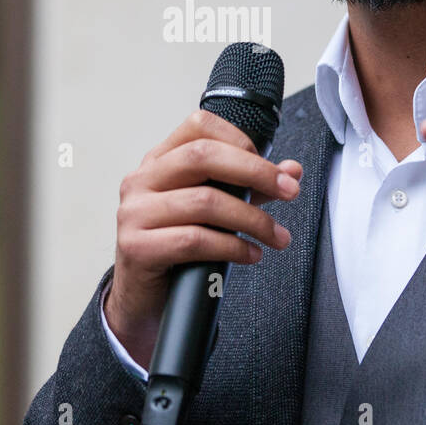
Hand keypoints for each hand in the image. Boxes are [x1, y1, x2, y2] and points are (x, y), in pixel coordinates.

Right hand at [106, 109, 300, 367]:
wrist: (144, 298)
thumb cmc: (178, 248)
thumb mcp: (214, 211)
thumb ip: (249, 187)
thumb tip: (291, 171)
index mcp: (159, 161)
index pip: (198, 126)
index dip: (240, 139)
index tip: (271, 166)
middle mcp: (142, 180)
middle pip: (202, 156)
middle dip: (255, 172)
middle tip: (289, 191)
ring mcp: (134, 212)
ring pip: (204, 201)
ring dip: (252, 219)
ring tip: (276, 236)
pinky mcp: (137, 247)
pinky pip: (194, 240)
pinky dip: (232, 247)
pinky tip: (251, 254)